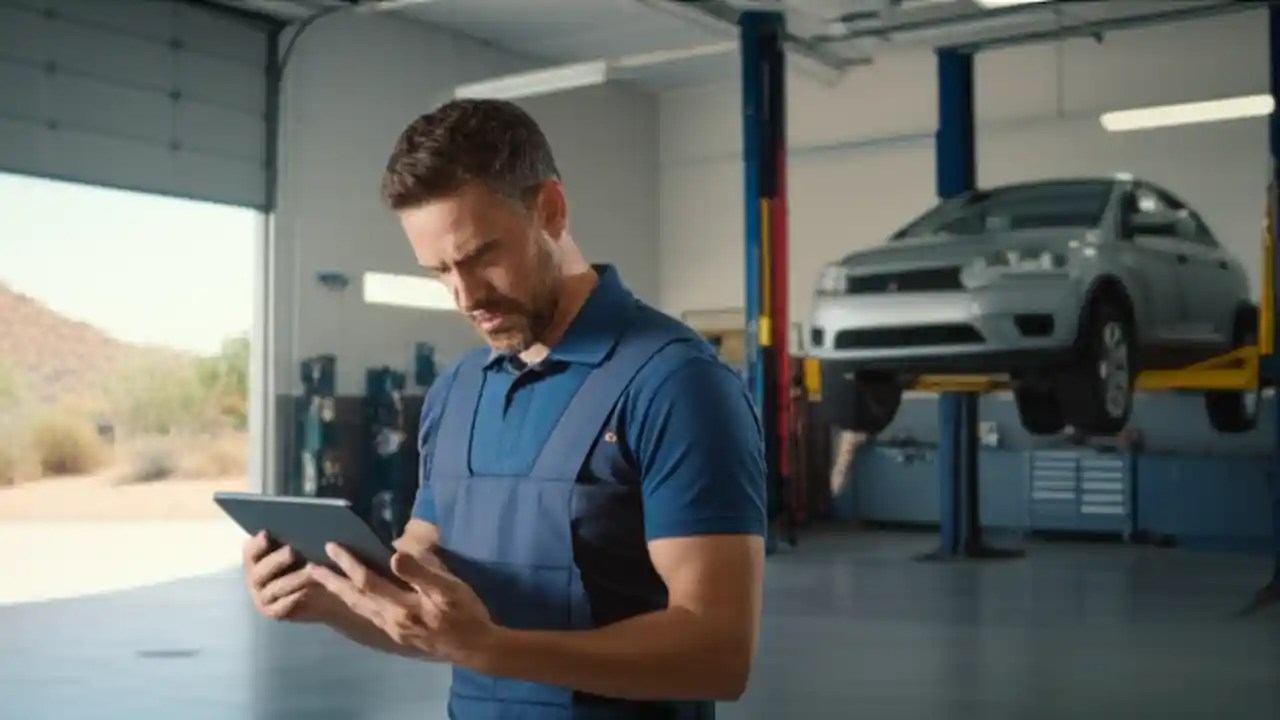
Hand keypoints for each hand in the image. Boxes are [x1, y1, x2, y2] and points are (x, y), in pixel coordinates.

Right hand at [242, 531, 339, 622]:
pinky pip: (279, 608)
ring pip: (273, 589)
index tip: (266, 534)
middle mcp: (255, 579)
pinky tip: (305, 591)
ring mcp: (262, 598)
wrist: (322, 594)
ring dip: (292, 579)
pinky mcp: (272, 613)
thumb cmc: (307, 564)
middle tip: (292, 551)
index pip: (249, 552)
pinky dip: (292, 599)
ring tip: (310, 571)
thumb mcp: (302, 549)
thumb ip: (293, 539)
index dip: (256, 544)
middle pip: (260, 571)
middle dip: (275, 560)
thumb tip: (291, 525)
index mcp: (256, 561)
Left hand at [309, 543, 498, 668]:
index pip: (366, 581)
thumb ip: (421, 571)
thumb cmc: (465, 614)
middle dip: (332, 582)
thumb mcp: (449, 588)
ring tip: (326, 581)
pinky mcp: (398, 634)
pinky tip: (356, 597)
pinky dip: (355, 602)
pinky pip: (368, 614)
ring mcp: (393, 630)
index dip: (348, 563)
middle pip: (354, 598)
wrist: (475, 647)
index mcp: (401, 608)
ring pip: (359, 608)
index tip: (331, 546)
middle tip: (310, 568)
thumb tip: (394, 553)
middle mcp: (390, 620)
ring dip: (341, 593)